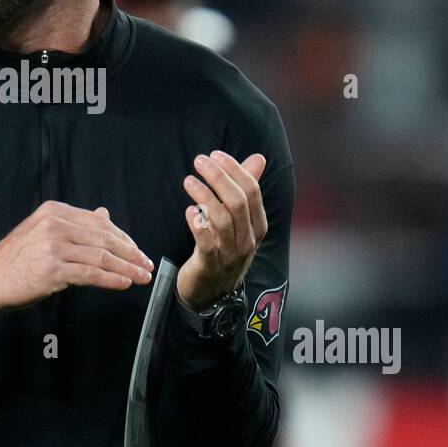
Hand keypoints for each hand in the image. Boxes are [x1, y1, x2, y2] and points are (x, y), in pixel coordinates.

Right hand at [0, 201, 153, 316]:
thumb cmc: (17, 258)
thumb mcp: (44, 231)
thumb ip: (75, 223)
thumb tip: (104, 214)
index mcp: (55, 211)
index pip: (100, 222)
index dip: (123, 238)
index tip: (137, 251)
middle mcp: (56, 224)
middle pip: (104, 238)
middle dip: (130, 253)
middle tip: (147, 264)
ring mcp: (54, 246)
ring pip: (101, 256)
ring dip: (127, 268)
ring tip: (142, 276)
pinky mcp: (52, 269)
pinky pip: (90, 274)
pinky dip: (112, 279)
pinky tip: (124, 284)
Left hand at [177, 151, 267, 309]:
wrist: (212, 292)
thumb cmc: (225, 248)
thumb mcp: (239, 220)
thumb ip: (246, 189)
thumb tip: (259, 158)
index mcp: (258, 225)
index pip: (252, 192)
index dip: (234, 170)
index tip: (215, 154)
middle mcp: (248, 239)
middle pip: (238, 202)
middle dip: (218, 177)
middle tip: (199, 161)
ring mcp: (230, 254)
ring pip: (222, 220)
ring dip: (204, 196)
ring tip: (188, 181)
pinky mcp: (210, 265)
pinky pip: (206, 243)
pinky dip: (198, 225)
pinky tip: (189, 211)